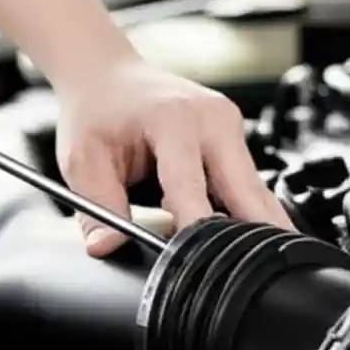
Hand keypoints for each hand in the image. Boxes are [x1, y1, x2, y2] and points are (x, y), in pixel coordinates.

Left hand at [56, 56, 292, 255]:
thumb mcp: (83, 161)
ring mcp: (229, 124)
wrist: (107, 74)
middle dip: (257, 233)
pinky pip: (246, 182)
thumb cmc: (97, 111)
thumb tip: (106, 247)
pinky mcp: (233, 135)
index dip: (199, 228)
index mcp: (174, 119)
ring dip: (253, 224)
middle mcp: (212, 118)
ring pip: (254, 189)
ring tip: (255, 263)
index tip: (207, 263)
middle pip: (246, 190)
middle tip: (265, 274)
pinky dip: (243, 210)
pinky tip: (240, 236)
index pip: (192, 186)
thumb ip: (98, 209)